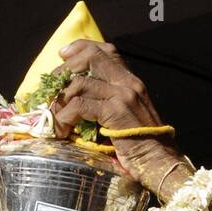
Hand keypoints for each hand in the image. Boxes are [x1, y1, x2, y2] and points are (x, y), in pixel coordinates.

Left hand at [53, 39, 193, 199]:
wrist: (160, 162)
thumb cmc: (141, 146)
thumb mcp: (127, 116)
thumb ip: (110, 102)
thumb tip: (77, 99)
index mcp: (131, 81)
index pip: (105, 49)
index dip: (80, 48)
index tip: (62, 55)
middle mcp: (128, 83)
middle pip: (90, 58)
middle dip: (64, 71)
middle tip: (51, 92)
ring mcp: (123, 95)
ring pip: (79, 83)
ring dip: (60, 101)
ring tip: (54, 118)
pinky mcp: (115, 112)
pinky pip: (80, 105)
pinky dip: (65, 117)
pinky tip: (64, 129)